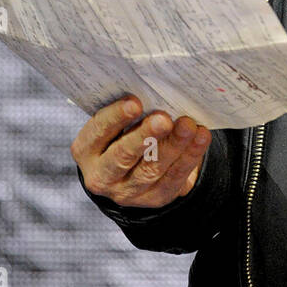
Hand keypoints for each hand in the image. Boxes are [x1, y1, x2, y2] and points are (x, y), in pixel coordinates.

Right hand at [70, 95, 211, 209]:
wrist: (130, 172)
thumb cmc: (123, 133)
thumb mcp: (115, 124)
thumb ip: (128, 110)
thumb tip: (154, 88)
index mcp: (86, 150)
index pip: (98, 131)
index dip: (116, 117)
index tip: (135, 102)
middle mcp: (102, 175)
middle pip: (123, 156)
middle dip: (145, 136)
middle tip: (164, 118)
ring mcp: (128, 192)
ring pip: (152, 169)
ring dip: (173, 145)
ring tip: (188, 125)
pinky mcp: (155, 198)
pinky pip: (174, 177)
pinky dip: (190, 156)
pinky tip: (201, 137)